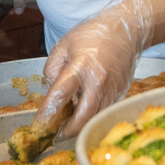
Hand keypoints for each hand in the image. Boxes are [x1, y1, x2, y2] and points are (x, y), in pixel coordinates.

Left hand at [36, 0, 155, 137]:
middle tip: (56, 135)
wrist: (125, 30)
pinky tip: (84, 115)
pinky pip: (105, 112)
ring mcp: (112, 90)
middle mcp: (99, 81)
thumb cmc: (92, 35)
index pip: (61, 94)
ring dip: (81, 127)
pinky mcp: (121, 94)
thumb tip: (52, 93)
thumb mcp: (63, 45)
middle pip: (83, 116)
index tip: (39, 124)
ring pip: (96, 118)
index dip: (48, 112)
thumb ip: (52, 69)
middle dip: (68, 130)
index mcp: (80, 65)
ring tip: (68, 127)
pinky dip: (93, 118)